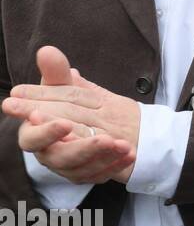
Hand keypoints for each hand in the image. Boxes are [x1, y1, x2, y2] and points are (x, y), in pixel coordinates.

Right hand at [3, 46, 135, 183]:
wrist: (109, 124)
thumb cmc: (78, 106)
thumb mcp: (71, 87)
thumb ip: (58, 73)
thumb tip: (47, 51)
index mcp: (37, 132)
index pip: (32, 137)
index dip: (43, 131)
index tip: (51, 119)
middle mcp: (50, 153)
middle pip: (57, 157)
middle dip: (80, 148)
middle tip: (103, 138)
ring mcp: (69, 167)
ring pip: (81, 168)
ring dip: (102, 155)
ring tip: (122, 143)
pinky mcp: (89, 174)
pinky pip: (101, 173)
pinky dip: (115, 164)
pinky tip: (130, 153)